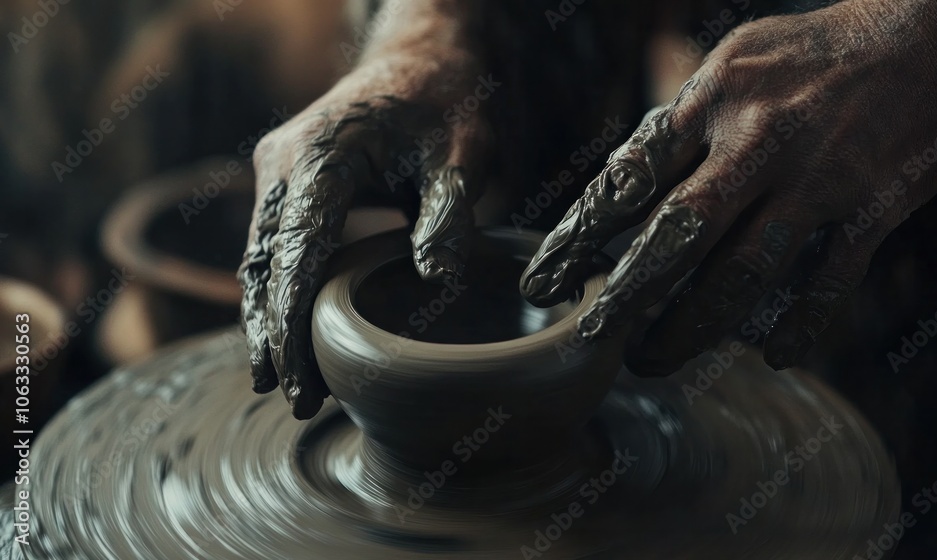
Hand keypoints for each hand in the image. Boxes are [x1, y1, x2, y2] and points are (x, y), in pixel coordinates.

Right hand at [239, 4, 491, 417]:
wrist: (424, 55)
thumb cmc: (447, 99)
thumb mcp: (463, 150)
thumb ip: (450, 212)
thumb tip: (438, 280)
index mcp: (320, 155)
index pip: (295, 252)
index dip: (291, 321)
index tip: (297, 378)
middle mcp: (283, 164)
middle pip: (262, 264)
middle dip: (272, 334)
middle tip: (292, 400)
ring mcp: (278, 173)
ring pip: (258, 260)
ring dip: (267, 320)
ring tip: (279, 384)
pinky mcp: (289, 184)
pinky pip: (272, 247)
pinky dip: (277, 294)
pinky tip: (287, 338)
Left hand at [521, 0, 936, 374]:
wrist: (926, 41)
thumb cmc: (807, 58)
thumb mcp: (731, 64)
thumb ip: (677, 126)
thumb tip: (616, 190)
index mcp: (713, 99)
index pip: (632, 175)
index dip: (582, 235)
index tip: (545, 280)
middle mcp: (760, 139)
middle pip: (680, 231)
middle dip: (630, 292)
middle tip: (595, 336)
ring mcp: (820, 177)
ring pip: (745, 271)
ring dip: (695, 326)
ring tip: (656, 359)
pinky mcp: (873, 207)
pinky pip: (831, 283)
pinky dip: (802, 325)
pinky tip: (774, 355)